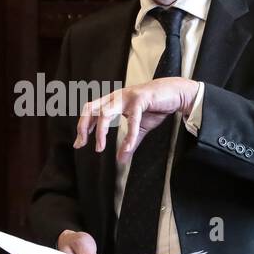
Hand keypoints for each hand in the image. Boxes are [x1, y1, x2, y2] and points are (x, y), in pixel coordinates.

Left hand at [74, 77, 198, 162]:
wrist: (174, 93)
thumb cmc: (155, 107)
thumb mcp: (139, 127)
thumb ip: (129, 142)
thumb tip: (121, 161)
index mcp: (113, 100)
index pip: (91, 110)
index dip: (83, 126)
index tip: (79, 143)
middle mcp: (116, 96)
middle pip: (91, 108)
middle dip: (83, 126)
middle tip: (81, 144)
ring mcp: (127, 97)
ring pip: (105, 113)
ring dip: (100, 132)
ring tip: (100, 148)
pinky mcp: (141, 100)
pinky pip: (132, 120)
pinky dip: (129, 136)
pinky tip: (127, 148)